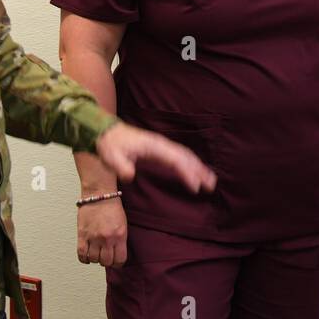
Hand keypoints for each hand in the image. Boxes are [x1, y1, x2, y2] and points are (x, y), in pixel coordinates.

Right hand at [78, 196, 128, 265]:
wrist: (99, 193)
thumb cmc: (112, 206)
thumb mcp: (123, 223)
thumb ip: (121, 239)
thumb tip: (119, 253)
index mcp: (120, 235)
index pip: (120, 260)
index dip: (118, 263)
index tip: (116, 261)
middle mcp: (107, 239)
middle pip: (106, 262)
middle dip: (107, 261)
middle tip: (106, 256)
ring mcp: (94, 238)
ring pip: (94, 260)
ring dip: (95, 259)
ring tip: (97, 253)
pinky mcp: (82, 235)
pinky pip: (82, 255)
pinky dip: (84, 258)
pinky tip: (87, 255)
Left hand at [94, 122, 216, 193]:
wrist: (107, 133)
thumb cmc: (110, 145)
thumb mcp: (111, 156)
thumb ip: (120, 166)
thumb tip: (130, 175)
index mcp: (153, 146)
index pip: (174, 159)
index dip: (186, 172)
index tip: (194, 186)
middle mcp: (162, 145)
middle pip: (185, 157)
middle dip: (199, 171)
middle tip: (211, 185)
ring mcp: (162, 148)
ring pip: (185, 157)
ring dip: (199, 168)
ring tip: (211, 182)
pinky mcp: (160, 153)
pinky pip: (180, 159)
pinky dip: (191, 166)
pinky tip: (197, 174)